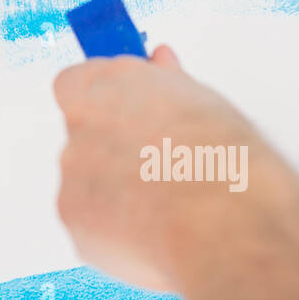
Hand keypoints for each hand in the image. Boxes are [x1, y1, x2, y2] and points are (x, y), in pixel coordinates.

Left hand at [53, 45, 298, 291]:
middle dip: (114, 151)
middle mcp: (81, 123)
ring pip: (88, 181)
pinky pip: (89, 221)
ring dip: (114, 192)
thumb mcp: (205, 104)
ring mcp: (72, 172)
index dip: (105, 101)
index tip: (129, 113)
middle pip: (85, 134)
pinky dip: (114, 230)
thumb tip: (160, 64)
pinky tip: (154, 235)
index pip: (77, 83)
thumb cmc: (225, 164)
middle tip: (160, 170)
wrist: (225, 225)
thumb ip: (168, 84)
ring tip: (167, 208)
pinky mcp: (73, 218)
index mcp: (108, 84)